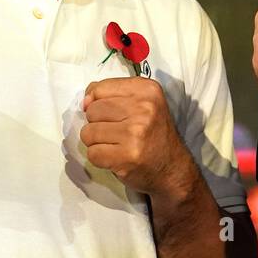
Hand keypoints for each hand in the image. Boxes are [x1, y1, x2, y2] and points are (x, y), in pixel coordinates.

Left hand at [80, 77, 196, 200]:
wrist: (172, 168)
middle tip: (117, 133)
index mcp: (147, 90)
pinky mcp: (127, 156)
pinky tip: (116, 158)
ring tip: (116, 145)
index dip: (98, 103)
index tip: (112, 114)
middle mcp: (144, 108)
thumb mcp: (141, 103)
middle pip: (92, 111)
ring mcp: (136, 133)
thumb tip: (85, 102)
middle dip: (97, 124)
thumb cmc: (152, 134)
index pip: (100, 88)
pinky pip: (92, 153)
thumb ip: (110, 95)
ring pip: (88, 132)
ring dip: (96, 142)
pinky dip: (99, 159)